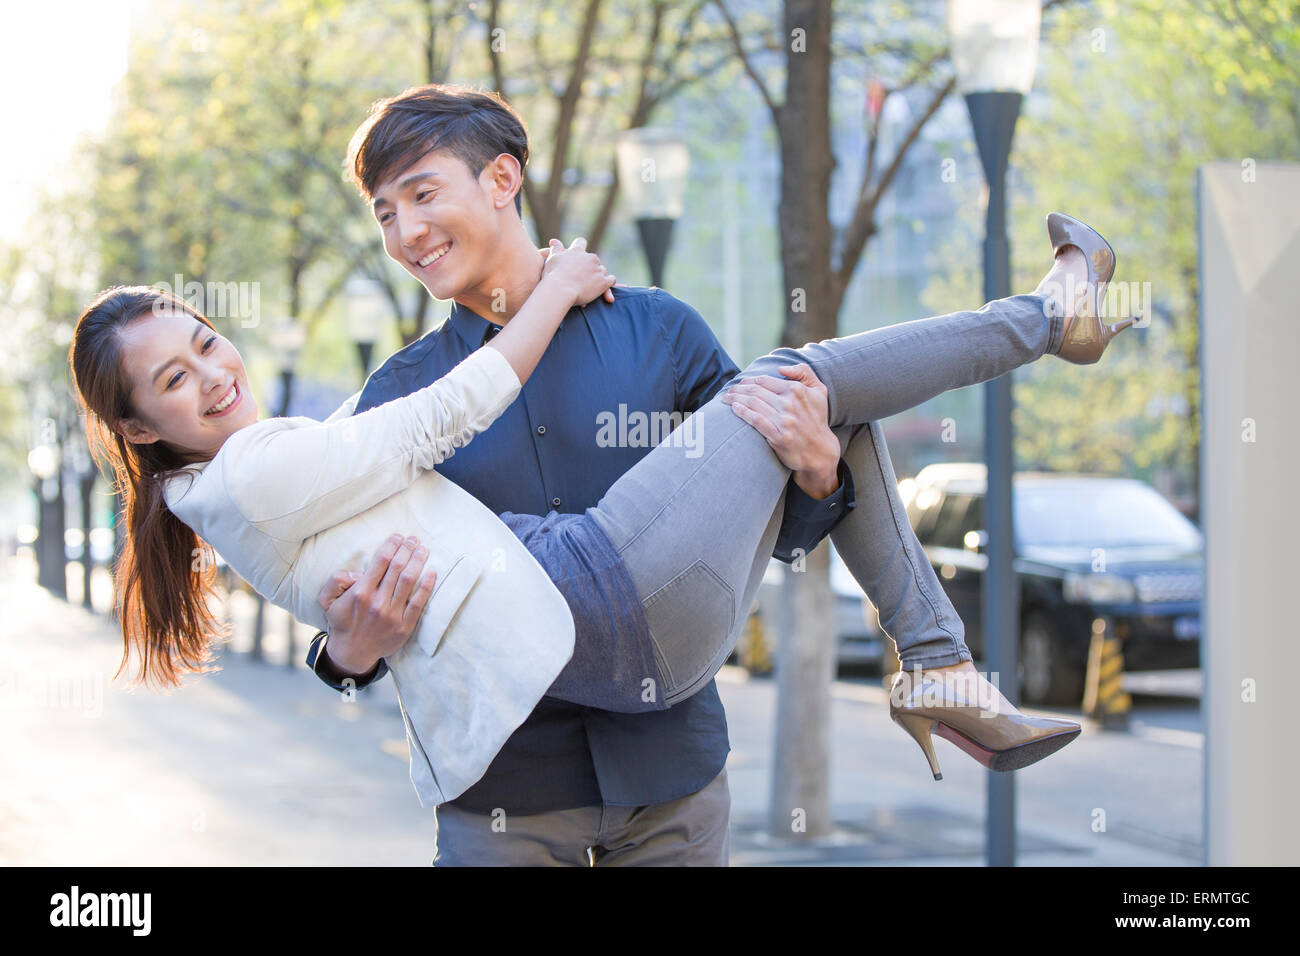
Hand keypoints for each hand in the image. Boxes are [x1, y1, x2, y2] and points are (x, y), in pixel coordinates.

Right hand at [315, 533, 436, 674]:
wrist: (352, 652)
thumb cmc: (341, 621)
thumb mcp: (326, 600)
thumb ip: (336, 581)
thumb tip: (356, 572)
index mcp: (360, 592)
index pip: (381, 561)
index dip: (392, 545)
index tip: (398, 537)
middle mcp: (377, 602)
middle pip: (397, 567)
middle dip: (407, 549)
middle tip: (414, 539)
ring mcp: (392, 615)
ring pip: (409, 580)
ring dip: (418, 561)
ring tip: (423, 549)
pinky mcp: (404, 626)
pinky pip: (419, 602)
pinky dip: (427, 585)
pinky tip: (432, 572)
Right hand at [540, 237, 616, 305]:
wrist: (560, 290)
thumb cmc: (553, 275)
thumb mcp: (553, 258)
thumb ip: (556, 249)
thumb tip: (554, 240)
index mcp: (577, 251)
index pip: (581, 242)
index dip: (580, 246)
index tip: (579, 254)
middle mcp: (590, 257)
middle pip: (593, 259)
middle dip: (589, 266)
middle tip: (582, 276)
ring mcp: (598, 269)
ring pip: (602, 269)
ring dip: (598, 275)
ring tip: (590, 285)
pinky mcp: (603, 282)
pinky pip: (611, 280)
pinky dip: (609, 282)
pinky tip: (605, 286)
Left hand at [720, 364, 840, 498]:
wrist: (820, 450)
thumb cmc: (817, 418)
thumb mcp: (819, 391)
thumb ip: (804, 372)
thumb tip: (781, 368)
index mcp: (796, 390)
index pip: (764, 381)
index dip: (748, 381)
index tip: (739, 384)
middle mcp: (789, 404)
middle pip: (755, 391)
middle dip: (737, 389)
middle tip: (727, 391)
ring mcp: (784, 421)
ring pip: (753, 404)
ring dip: (735, 399)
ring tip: (725, 399)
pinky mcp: (779, 437)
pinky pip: (756, 421)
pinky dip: (743, 412)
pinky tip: (734, 408)